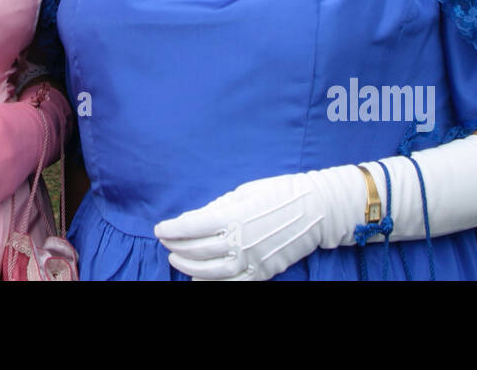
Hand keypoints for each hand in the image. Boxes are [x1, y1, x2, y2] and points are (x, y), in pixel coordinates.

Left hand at [154, 175, 323, 280]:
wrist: (317, 209)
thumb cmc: (278, 192)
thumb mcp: (243, 192)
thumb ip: (215, 208)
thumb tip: (190, 220)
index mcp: (235, 216)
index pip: (192, 226)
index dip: (172, 229)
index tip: (160, 228)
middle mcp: (241, 241)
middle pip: (197, 250)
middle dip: (176, 246)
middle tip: (165, 241)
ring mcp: (253, 259)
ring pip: (210, 271)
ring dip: (188, 266)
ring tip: (175, 259)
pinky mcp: (263, 272)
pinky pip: (233, 284)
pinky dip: (212, 284)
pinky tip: (198, 279)